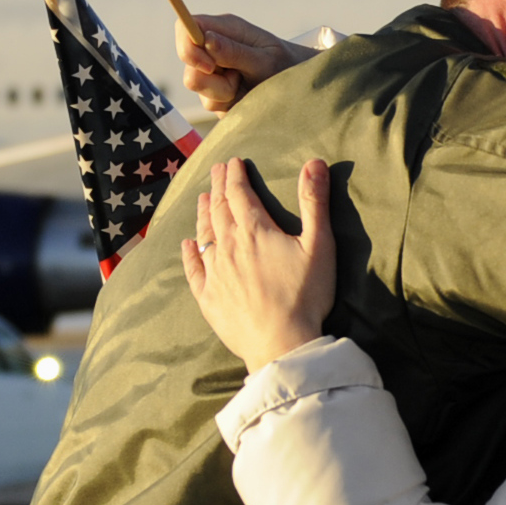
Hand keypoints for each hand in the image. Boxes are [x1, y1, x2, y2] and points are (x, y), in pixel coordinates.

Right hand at [177, 14, 314, 112]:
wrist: (302, 88)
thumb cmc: (288, 66)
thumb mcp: (266, 59)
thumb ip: (235, 52)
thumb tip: (206, 40)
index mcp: (225, 29)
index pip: (186, 26)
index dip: (187, 46)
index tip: (208, 66)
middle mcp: (214, 48)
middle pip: (188, 63)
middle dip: (210, 79)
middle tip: (238, 79)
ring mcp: (214, 72)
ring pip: (196, 85)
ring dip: (222, 93)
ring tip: (247, 87)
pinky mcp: (216, 93)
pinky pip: (209, 103)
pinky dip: (227, 104)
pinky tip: (246, 98)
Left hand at [180, 158, 336, 372]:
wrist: (280, 343)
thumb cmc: (304, 295)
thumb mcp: (319, 244)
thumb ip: (314, 202)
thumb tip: (313, 161)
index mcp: (254, 231)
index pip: (240, 194)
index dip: (236, 175)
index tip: (233, 162)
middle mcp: (228, 246)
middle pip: (219, 209)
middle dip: (218, 187)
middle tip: (216, 170)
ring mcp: (215, 273)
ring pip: (204, 235)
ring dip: (203, 214)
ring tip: (203, 198)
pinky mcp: (208, 298)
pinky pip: (194, 270)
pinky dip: (189, 254)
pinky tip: (186, 245)